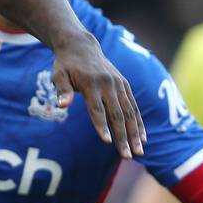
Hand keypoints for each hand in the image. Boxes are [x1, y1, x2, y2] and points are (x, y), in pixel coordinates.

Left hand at [51, 30, 145, 158]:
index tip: (107, 142)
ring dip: (135, 134)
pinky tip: (143, 138)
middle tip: (127, 156)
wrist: (81, 45)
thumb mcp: (58, 75)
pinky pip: (134, 106)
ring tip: (139, 152)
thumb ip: (62, 90)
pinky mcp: (125, 85)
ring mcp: (119, 85)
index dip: (102, 126)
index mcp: (91, 83)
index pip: (97, 109)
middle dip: (123, 137)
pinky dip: (139, 123)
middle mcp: (109, 84)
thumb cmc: (66, 64)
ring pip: (130, 113)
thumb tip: (62, 105)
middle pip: (117, 115)